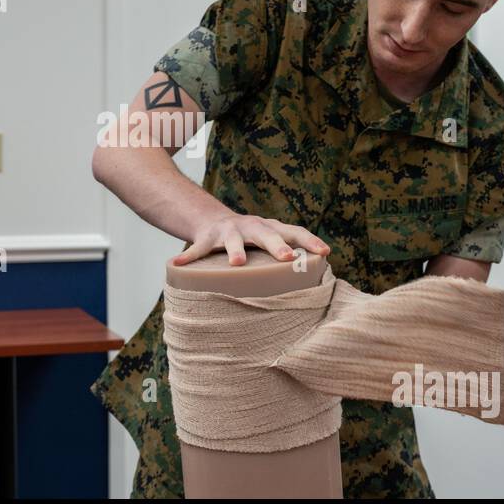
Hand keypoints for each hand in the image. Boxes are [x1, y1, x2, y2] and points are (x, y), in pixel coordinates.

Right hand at [172, 213, 330, 265]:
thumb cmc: (248, 240)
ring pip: (233, 239)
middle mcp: (252, 227)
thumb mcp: (266, 242)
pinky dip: (188, 257)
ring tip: (236, 263)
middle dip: (278, 245)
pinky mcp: (207, 237)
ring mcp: (229, 231)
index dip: (310, 240)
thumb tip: (318, 283)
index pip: (295, 231)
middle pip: (268, 233)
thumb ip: (286, 256)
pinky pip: (198, 248)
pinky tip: (177, 263)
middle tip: (288, 257)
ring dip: (235, 250)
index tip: (325, 252)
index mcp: (270, 228)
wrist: (211, 219)